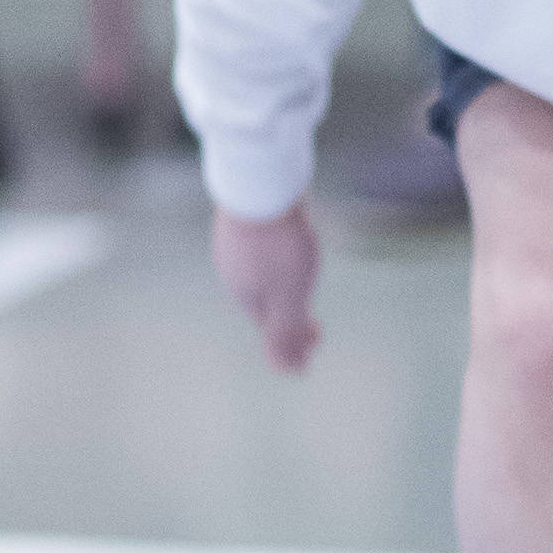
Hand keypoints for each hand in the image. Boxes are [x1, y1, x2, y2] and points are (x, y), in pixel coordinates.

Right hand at [212, 202, 321, 370]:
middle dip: (289, 318)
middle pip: (264, 302)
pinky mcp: (249, 216)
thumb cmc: (276, 245)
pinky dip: (279, 261)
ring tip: (302, 287)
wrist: (259, 180)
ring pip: (262, 274)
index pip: (269, 327)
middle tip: (314, 329)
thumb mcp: (288, 296)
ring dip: (284, 289)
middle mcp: (235, 269)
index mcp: (244, 294)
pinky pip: (264, 249)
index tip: (317, 341)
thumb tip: (287, 372)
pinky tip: (289, 246)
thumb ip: (286, 333)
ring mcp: (239, 241)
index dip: (293, 340)